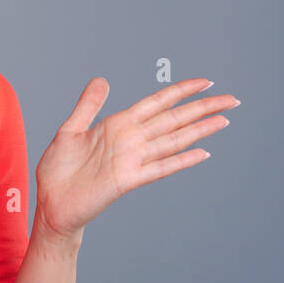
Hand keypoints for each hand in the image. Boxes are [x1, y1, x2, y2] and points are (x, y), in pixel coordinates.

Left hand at [34, 77, 237, 241]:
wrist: (52, 202)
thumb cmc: (59, 170)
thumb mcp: (70, 130)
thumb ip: (88, 106)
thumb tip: (102, 80)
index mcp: (118, 125)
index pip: (157, 103)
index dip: (180, 92)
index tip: (205, 83)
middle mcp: (131, 141)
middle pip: (173, 119)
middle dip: (202, 108)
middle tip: (232, 100)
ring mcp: (132, 160)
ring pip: (173, 141)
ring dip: (199, 131)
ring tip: (224, 121)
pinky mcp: (127, 180)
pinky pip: (159, 168)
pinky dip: (180, 161)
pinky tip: (202, 154)